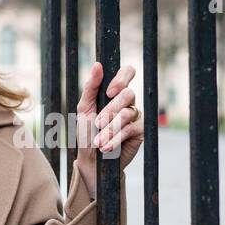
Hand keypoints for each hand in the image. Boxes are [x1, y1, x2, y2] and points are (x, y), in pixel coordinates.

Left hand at [74, 61, 143, 197]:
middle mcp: (128, 101)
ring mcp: (136, 115)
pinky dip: (116, 138)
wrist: (91, 160)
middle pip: (128, 94)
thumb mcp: (84, 108)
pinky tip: (106, 148)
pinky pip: (131, 129)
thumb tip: (98, 64)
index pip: (127, 72)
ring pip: (128, 113)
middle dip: (110, 110)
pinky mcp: (140, 131)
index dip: (121, 79)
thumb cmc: (87, 132)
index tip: (108, 92)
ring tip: (98, 141)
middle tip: (98, 123)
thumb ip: (91, 87)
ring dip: (110, 128)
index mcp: (115, 91)